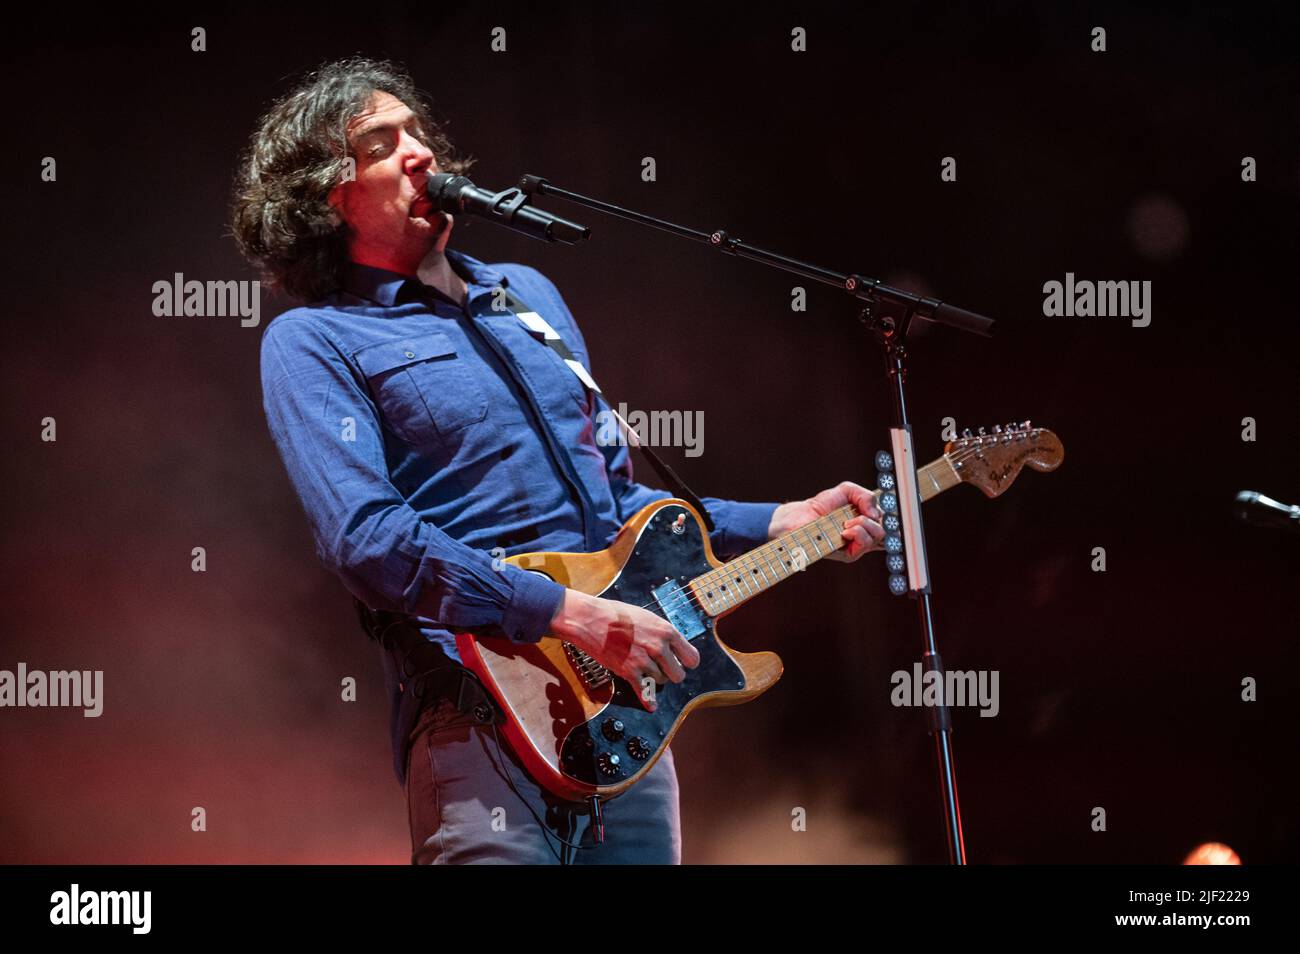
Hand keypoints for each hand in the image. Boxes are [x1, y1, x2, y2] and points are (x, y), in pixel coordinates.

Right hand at [549, 589, 698, 711]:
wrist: (591, 620)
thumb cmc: (617, 614)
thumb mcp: (647, 617)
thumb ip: (662, 633)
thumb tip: (672, 646)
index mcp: (666, 631)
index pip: (691, 657)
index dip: (687, 662)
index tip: (683, 663)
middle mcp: (658, 647)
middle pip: (678, 675)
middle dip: (672, 673)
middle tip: (665, 669)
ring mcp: (643, 661)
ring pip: (661, 682)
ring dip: (655, 679)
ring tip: (645, 669)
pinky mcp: (628, 672)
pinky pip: (644, 692)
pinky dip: (648, 701)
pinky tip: (651, 706)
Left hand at [767, 480, 884, 561]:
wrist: (801, 516)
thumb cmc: (822, 505)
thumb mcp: (847, 490)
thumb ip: (866, 496)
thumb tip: (877, 513)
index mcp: (868, 522)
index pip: (891, 524)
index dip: (893, 517)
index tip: (880, 508)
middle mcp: (866, 536)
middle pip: (888, 529)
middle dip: (875, 517)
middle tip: (856, 514)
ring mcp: (858, 546)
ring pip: (879, 535)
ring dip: (864, 523)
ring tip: (846, 522)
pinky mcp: (849, 555)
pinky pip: (865, 543)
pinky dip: (857, 532)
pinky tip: (844, 530)